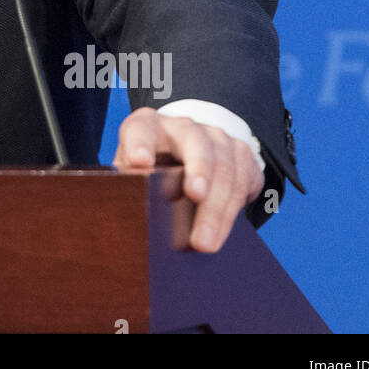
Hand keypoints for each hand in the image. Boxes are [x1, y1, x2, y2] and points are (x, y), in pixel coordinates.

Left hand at [112, 106, 262, 252]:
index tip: (139, 162)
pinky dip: (233, 208)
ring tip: (205, 242)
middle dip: (198, 170)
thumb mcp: (133, 175)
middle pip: (195, 143)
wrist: (188, 159)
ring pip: (224, 165)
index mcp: (148, 127)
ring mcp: (215, 137)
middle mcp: (183, 127)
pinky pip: (244, 178)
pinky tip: (222, 231)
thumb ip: (127, 187)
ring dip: (217, 206)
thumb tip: (124, 215)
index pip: (141, 129)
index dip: (140, 143)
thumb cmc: (152, 172)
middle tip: (195, 196)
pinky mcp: (241, 152)